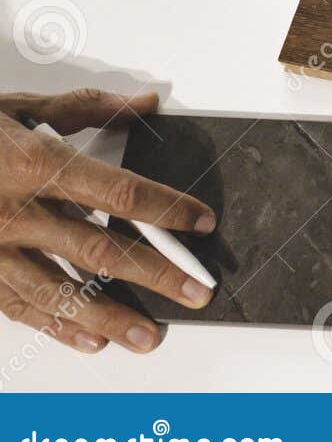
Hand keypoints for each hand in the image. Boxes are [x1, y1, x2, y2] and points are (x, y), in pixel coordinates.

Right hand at [0, 90, 215, 353]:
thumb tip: (144, 103)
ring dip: (108, 317)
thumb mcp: (18, 107)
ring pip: (59, 290)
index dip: (166, 210)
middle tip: (195, 293)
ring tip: (147, 335)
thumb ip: (86, 109)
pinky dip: (55, 324)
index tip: (202, 223)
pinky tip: (89, 339)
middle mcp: (14, 212)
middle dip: (154, 275)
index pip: (118, 193)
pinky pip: (16, 305)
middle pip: (98, 251)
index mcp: (34, 165)